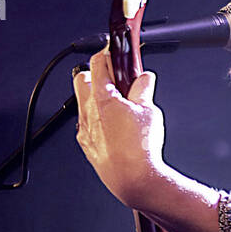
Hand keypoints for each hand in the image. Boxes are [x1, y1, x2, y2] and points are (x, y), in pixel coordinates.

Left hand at [74, 48, 165, 208]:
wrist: (133, 180)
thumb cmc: (139, 149)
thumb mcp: (149, 111)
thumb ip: (143, 90)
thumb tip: (144, 78)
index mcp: (103, 97)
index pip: (97, 63)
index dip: (107, 53)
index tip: (113, 51)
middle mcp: (88, 111)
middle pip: (81, 79)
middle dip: (95, 74)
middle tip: (114, 78)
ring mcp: (84, 128)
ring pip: (82, 102)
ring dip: (95, 97)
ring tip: (117, 103)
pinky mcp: (87, 144)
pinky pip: (85, 123)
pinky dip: (96, 118)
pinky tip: (113, 125)